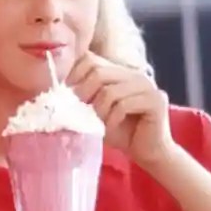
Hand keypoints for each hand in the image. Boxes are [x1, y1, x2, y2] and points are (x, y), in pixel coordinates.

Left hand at [67, 52, 173, 166]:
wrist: (146, 152)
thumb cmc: (117, 132)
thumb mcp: (92, 112)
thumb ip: (80, 98)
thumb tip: (54, 93)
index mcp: (117, 72)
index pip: (89, 59)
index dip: (73, 75)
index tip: (66, 96)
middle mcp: (133, 74)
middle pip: (98, 72)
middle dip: (82, 95)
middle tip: (79, 112)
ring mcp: (147, 85)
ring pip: (110, 91)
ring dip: (98, 111)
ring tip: (96, 124)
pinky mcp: (156, 100)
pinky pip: (124, 105)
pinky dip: (112, 120)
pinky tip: (110, 128)